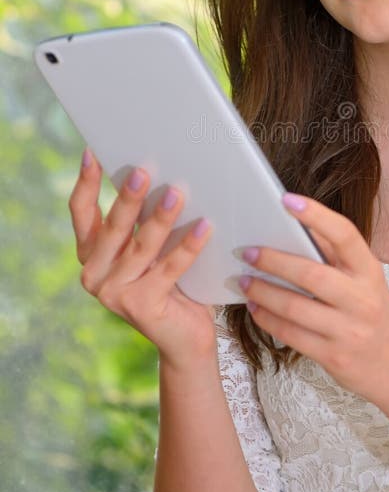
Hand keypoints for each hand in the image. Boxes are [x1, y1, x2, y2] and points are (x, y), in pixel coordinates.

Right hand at [69, 148, 215, 370]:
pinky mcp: (140, 306)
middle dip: (129, 198)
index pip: (80, 212)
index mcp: (91, 254)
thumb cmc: (170, 284)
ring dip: (161, 218)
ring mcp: (114, 293)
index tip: (94, 152)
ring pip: (142, 246)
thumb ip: (143, 221)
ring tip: (178, 193)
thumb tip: (161, 172)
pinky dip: (189, 246)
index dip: (85, 182)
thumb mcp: (150, 249)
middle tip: (144, 171)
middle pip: (113, 227)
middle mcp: (94, 273)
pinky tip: (206, 227)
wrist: (185, 338)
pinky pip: (169, 268)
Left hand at [238, 193, 388, 405]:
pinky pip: (292, 335)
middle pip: (312, 274)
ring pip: (295, 308)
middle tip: (248, 251)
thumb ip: (336, 255)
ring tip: (244, 280)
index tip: (286, 200)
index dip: (316, 215)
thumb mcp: (365, 281)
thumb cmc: (373, 314)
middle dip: (274, 261)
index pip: (345, 235)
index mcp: (370, 271)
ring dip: (264, 292)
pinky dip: (268, 319)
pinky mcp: (333, 356)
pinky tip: (255, 307)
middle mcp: (362, 299)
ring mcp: (349, 330)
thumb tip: (296, 224)